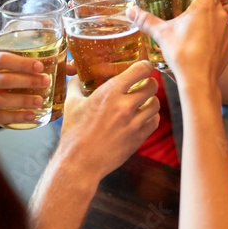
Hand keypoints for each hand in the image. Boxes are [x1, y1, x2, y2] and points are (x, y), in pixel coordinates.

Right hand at [0, 52, 50, 124]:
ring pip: (1, 100)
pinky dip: (15, 117)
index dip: (22, 62)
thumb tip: (31, 62)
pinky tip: (30, 116)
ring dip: (23, 101)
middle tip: (46, 82)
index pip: (0, 59)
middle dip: (28, 81)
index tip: (39, 66)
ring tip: (40, 101)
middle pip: (4, 80)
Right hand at [56, 59, 160, 182]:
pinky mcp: (139, 137)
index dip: (145, 66)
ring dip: (150, 100)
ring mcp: (134, 123)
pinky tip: (142, 117)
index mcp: (110, 93)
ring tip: (142, 101)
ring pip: (156, 103)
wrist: (80, 163)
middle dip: (148, 82)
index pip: (140, 69)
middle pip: (152, 85)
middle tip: (142, 85)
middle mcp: (125, 106)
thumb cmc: (74, 133)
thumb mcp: (71, 105)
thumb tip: (76, 76)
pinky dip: (150, 117)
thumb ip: (76, 86)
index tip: (143, 67)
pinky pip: (155, 121)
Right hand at [127, 0, 227, 95]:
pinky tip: (207, 41)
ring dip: (212, 16)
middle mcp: (221, 13)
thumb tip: (130, 11)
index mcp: (205, 5)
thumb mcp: (161, 34)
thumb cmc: (181, 54)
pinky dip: (218, 34)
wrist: (200, 81)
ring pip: (222, 15)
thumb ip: (146, 20)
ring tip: (198, 23)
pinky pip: (226, 33)